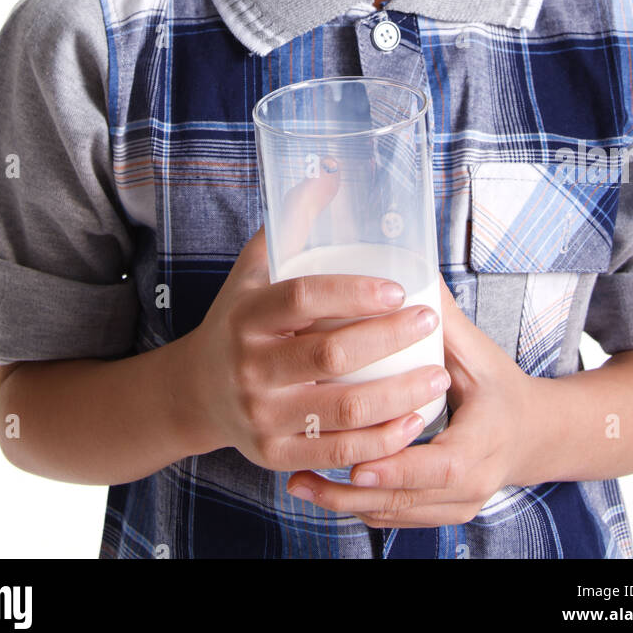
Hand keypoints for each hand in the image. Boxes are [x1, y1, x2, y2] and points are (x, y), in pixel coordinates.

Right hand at [183, 221, 452, 471]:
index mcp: (246, 315)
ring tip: (437, 377)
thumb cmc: (240, 319)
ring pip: (343, 410)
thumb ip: (291, 223)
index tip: (398, 288)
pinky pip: (337, 453)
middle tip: (429, 322)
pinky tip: (413, 422)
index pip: (303, 297)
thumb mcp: (254, 270)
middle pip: (330, 355)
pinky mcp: (274, 456)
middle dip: (390, 339)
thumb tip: (332, 176)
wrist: (196, 392)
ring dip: (399, 396)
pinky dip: (381, 442)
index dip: (353, 292)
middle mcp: (249, 367)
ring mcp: (261, 416)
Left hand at [286, 274, 543, 525]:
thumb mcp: (477, 351)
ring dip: (346, 504)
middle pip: (407, 500)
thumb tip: (408, 263)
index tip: (354, 462)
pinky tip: (322, 491)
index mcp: (483, 441)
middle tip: (302, 475)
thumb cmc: (499, 386)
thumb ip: (443, 316)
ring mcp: (459, 506)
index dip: (396, 467)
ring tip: (299, 484)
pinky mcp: (444, 514)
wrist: (534, 433)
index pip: (441, 466)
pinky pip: (397, 520)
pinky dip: (360, 507)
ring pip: (396, 515)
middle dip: (351, 493)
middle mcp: (474, 484)